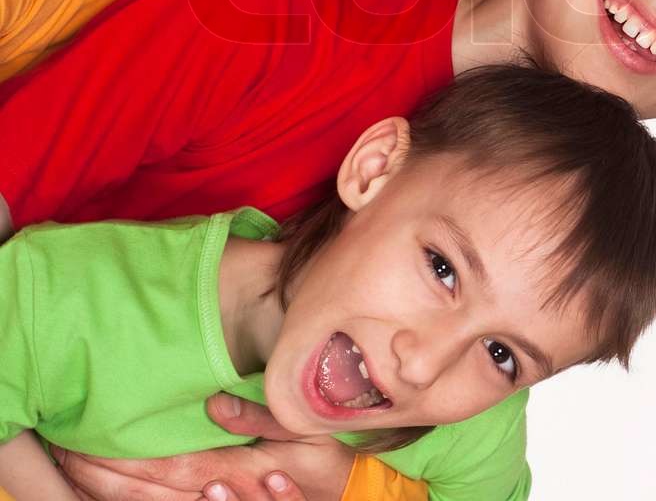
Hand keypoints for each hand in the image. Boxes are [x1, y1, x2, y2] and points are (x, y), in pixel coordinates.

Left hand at [51, 394, 354, 500]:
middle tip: (67, 460)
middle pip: (156, 496)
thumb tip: (214, 406)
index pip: (173, 468)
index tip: (88, 446)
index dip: (129, 461)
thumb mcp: (304, 429)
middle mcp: (226, 495)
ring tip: (77, 475)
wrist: (347, 493)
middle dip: (109, 480)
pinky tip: (116, 496)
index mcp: (240, 471)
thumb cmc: (327, 457)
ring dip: (117, 494)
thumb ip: (262, 418)